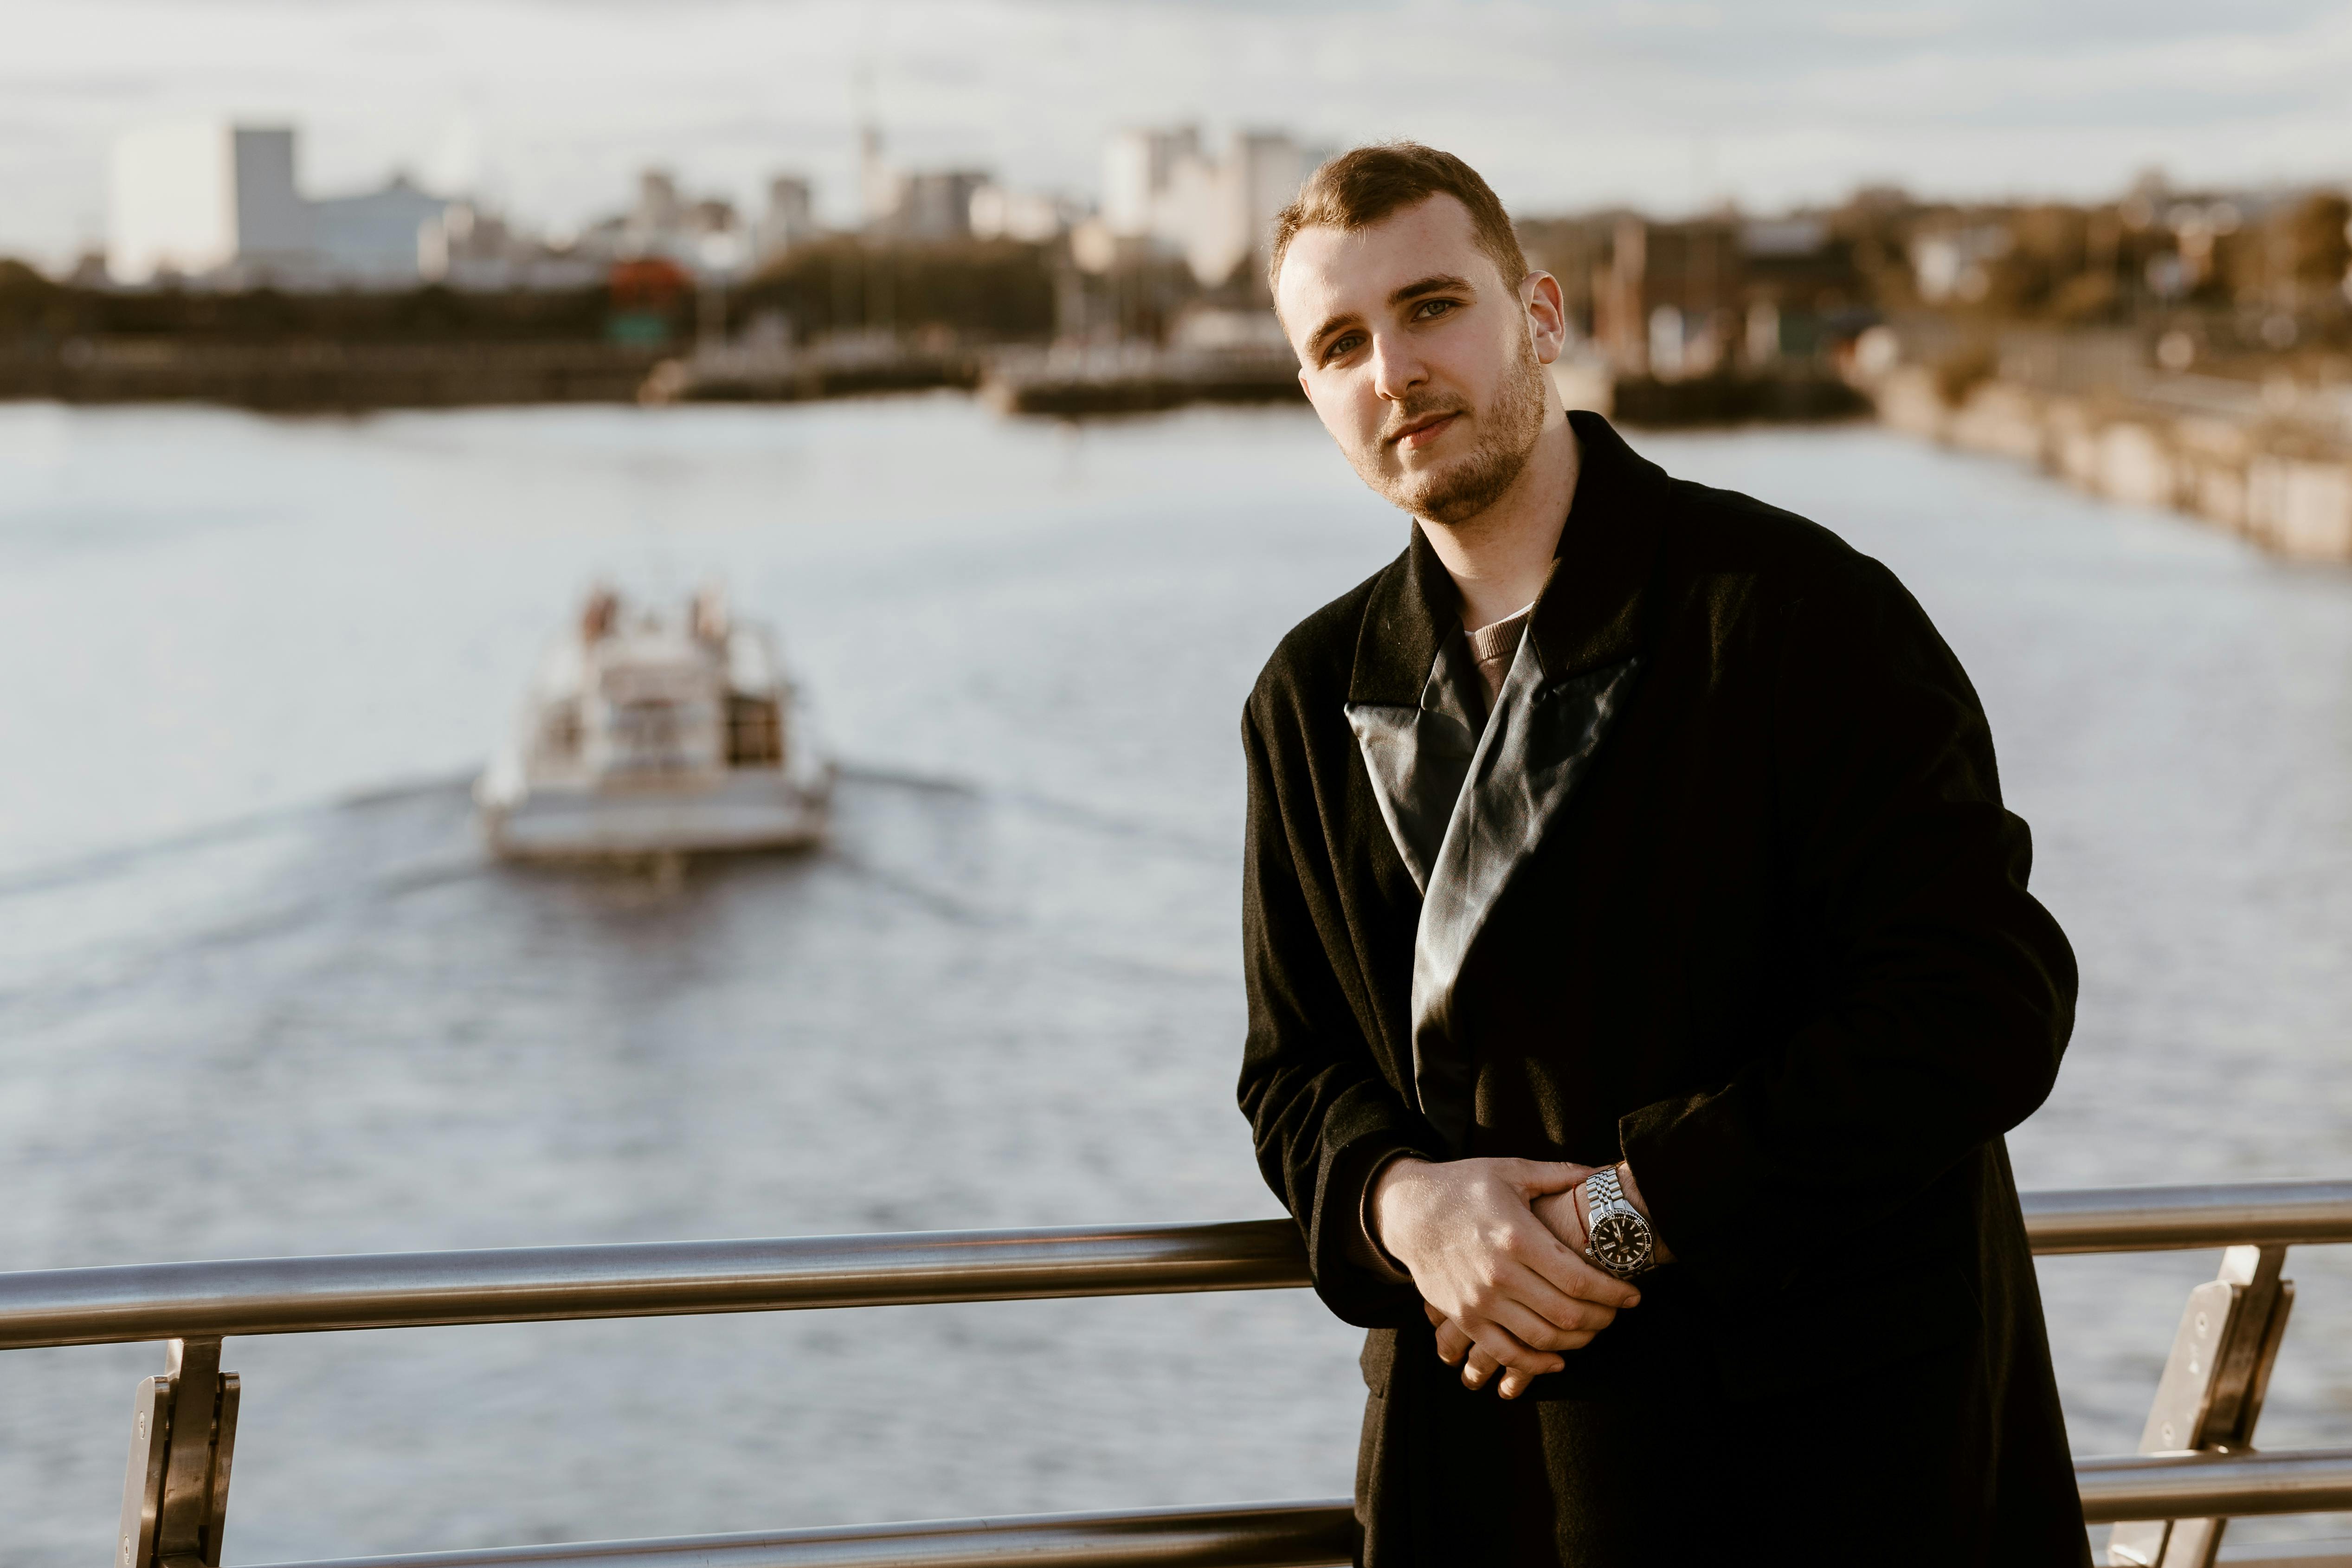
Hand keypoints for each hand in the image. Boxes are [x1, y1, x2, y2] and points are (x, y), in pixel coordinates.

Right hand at [1371, 1157, 1640, 1399]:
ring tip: (1593, 1330)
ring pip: (1541, 1339)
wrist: (1407, 1211)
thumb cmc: (1462, 1187)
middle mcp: (1498, 1274)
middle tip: (1617, 1312)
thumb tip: (1601, 1174)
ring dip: (1576, 1341)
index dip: (1612, 1292)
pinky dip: (1536, 1364)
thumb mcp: (1510, 1171)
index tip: (1632, 1294)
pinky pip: (1506, 1353)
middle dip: (1602, 1318)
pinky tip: (1557, 1359)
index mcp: (1516, 1236)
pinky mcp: (1464, 1318)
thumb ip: (1558, 1175)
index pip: (1577, 1278)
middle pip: (1566, 1313)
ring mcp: (1479, 1301)